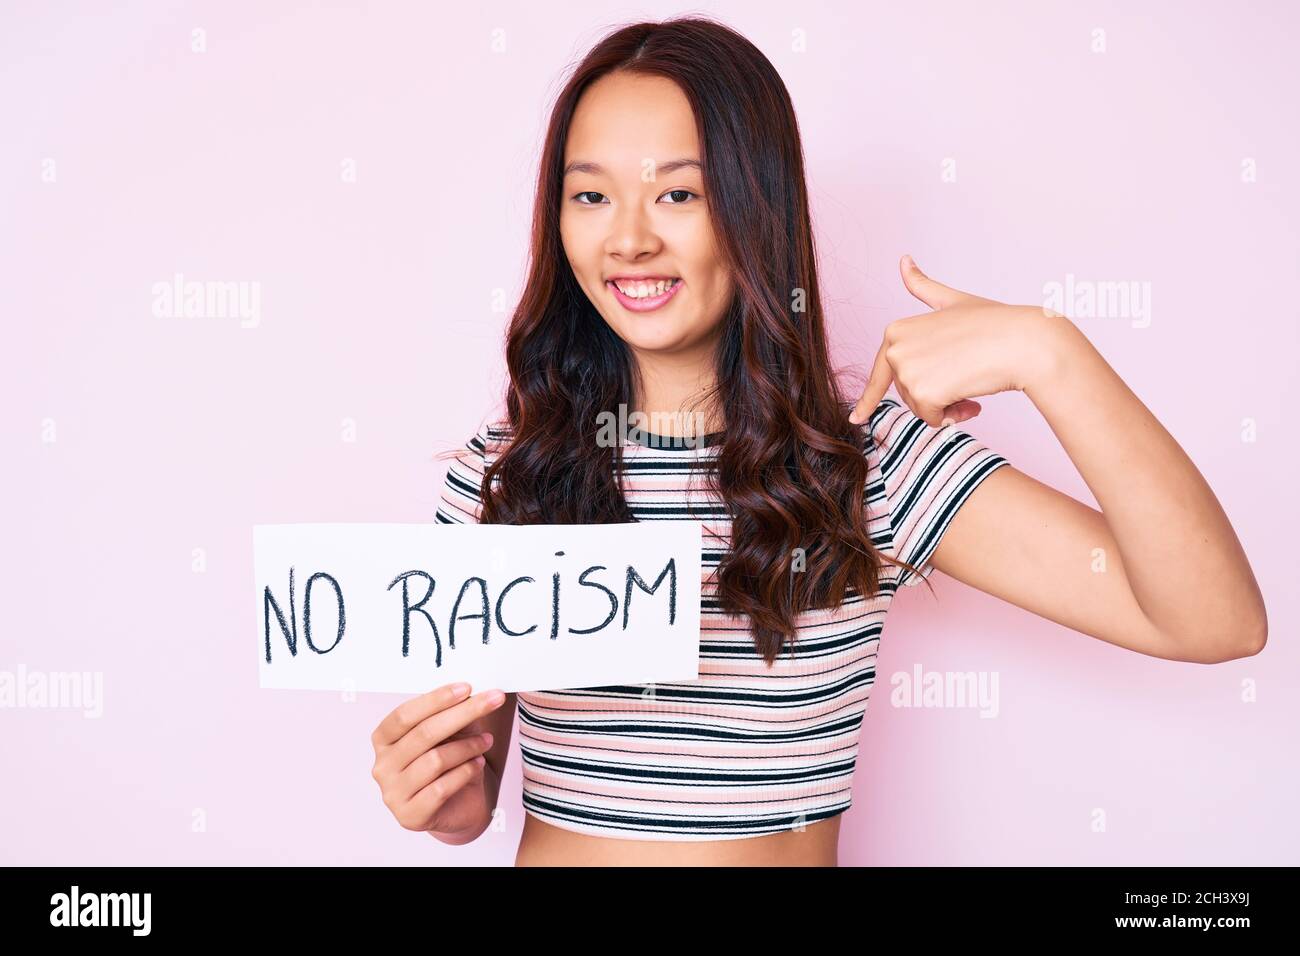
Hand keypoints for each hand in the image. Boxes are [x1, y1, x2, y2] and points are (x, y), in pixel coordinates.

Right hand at [370, 682, 506, 837]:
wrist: (457, 807)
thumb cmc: (449, 764)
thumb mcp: (450, 734)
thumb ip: (453, 715)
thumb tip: (472, 692)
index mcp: (383, 739)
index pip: (404, 715)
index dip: (435, 700)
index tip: (467, 688)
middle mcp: (382, 766)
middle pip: (423, 734)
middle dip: (463, 713)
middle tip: (493, 701)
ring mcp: (393, 794)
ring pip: (435, 760)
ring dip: (468, 746)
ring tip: (487, 741)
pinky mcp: (410, 816)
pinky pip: (441, 788)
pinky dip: (465, 772)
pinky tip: (477, 764)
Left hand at [849, 255, 1063, 427]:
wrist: (1024, 342)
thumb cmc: (995, 323)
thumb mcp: (952, 301)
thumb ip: (923, 287)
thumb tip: (903, 261)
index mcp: (896, 330)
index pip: (880, 371)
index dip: (870, 397)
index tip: (857, 416)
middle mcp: (895, 349)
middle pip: (907, 392)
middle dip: (934, 394)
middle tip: (964, 382)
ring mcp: (908, 371)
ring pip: (920, 407)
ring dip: (947, 406)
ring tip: (971, 387)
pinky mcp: (923, 393)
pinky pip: (932, 419)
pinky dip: (953, 417)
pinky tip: (973, 402)